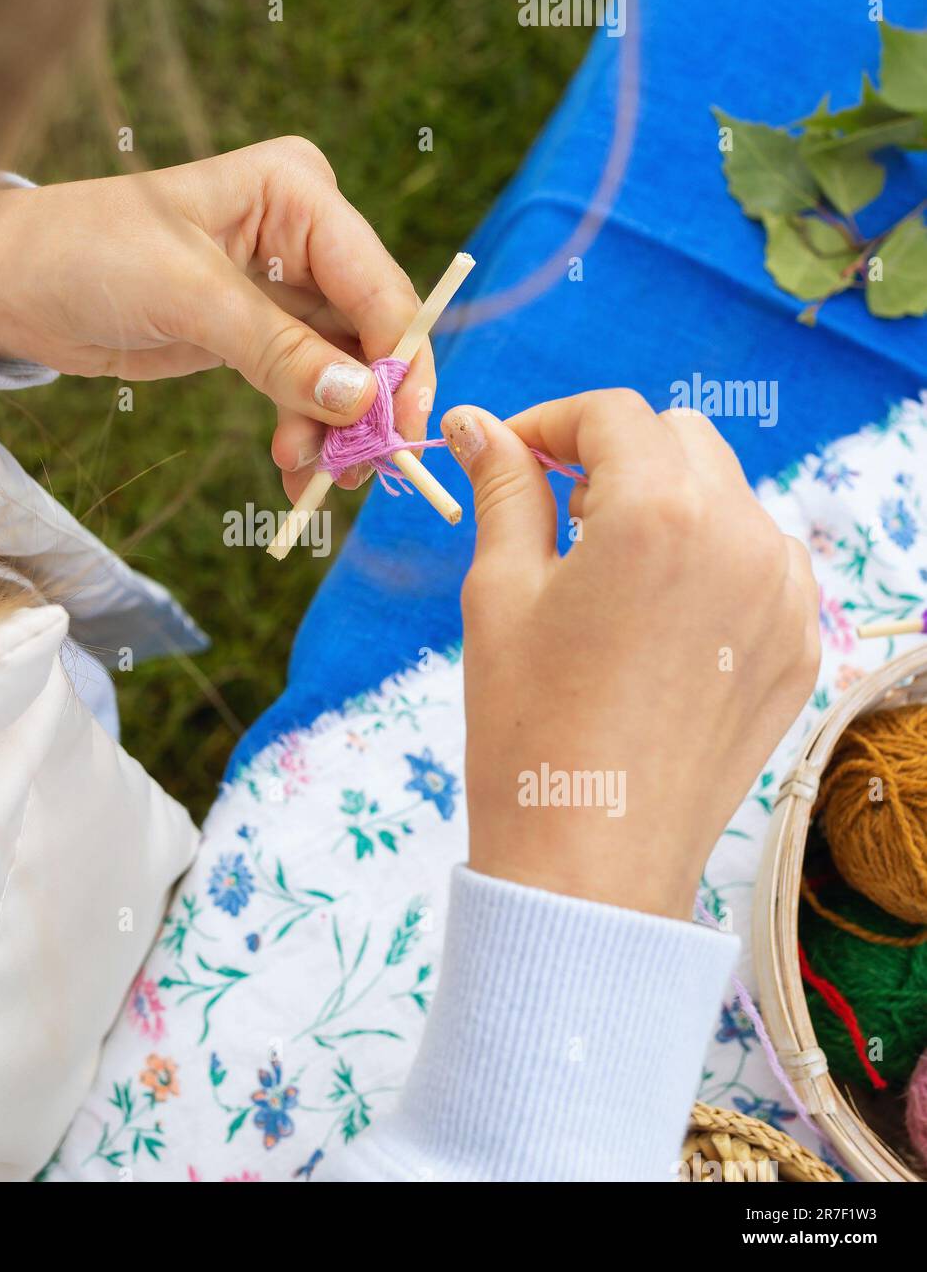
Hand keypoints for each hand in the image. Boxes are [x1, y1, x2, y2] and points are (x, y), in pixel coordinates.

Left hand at [0, 138, 432, 500]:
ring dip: (332, 431)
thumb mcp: (188, 297)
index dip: (398, 361)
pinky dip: (304, 431)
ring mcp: (282, 289)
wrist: (11, 285)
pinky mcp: (256, 333)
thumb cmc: (88, 254)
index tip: (399, 431)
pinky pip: (302, 389)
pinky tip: (293, 472)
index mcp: (299, 194)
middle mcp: (303, 236)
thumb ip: (278, 350)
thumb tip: (358, 400)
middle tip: (357, 473)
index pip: (377, 284)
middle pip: (369, 332)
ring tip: (309, 481)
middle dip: (364, 406)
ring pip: (340, 371)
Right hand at [440, 391, 819, 919]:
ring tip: (605, 571)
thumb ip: (504, 489)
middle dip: (613, 456)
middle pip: (678, 438)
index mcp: (660, 512)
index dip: (550, 424)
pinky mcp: (797, 645)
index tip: (512, 457)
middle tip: (554, 513)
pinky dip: (708, 558)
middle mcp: (742, 537)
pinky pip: (758, 559)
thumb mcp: (499, 591)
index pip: (610, 414)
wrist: (590, 861)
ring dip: (665, 501)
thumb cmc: (527, 727)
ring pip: (726, 493)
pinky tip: (656, 616)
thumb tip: (477, 424)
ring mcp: (784, 595)